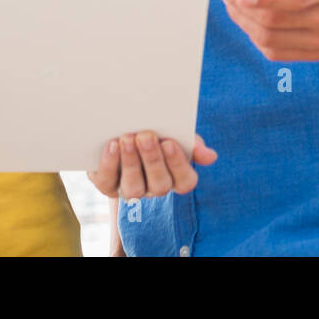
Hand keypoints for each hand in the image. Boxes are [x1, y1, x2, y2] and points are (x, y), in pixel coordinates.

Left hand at [88, 131, 216, 198]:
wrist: (122, 128)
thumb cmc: (158, 131)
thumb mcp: (176, 133)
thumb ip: (192, 142)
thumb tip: (211, 156)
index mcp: (176, 177)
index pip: (185, 181)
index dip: (178, 164)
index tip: (170, 142)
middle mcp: (155, 188)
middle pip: (160, 185)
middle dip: (153, 159)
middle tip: (146, 135)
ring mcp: (131, 190)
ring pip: (134, 188)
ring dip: (131, 163)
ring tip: (127, 138)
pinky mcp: (107, 185)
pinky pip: (108, 182)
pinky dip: (110, 164)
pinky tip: (112, 145)